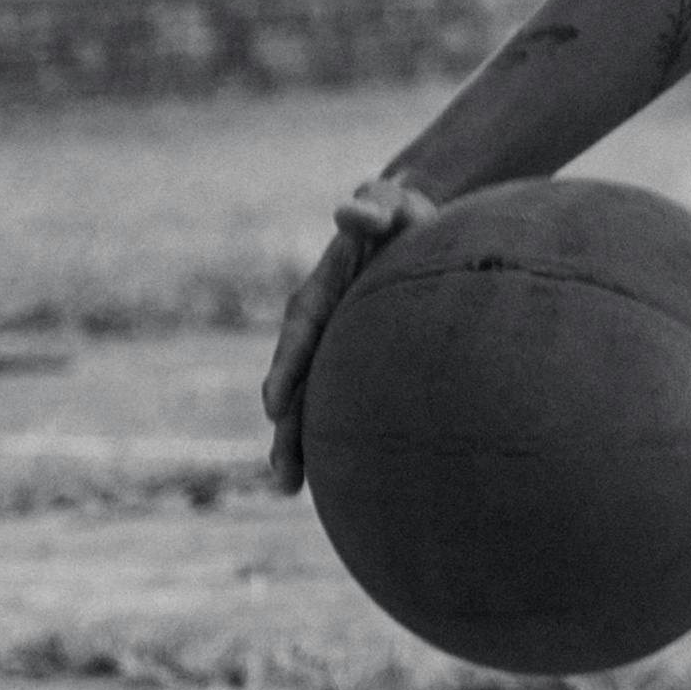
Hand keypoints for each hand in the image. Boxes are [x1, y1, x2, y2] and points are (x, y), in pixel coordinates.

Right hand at [262, 178, 433, 490]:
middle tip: (281, 467)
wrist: (415, 231)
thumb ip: (373, 206)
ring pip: (309, 403)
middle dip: (285, 425)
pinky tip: (335, 481)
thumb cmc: (402, 215)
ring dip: (295, 444)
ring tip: (286, 486)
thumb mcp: (390, 203)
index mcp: (320, 291)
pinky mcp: (354, 369)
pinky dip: (331, 440)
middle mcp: (319, 329)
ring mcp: (333, 352)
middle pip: (294, 380)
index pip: (301, 330)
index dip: (287, 366)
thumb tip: (350, 215)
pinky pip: (338, 406)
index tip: (274, 403)